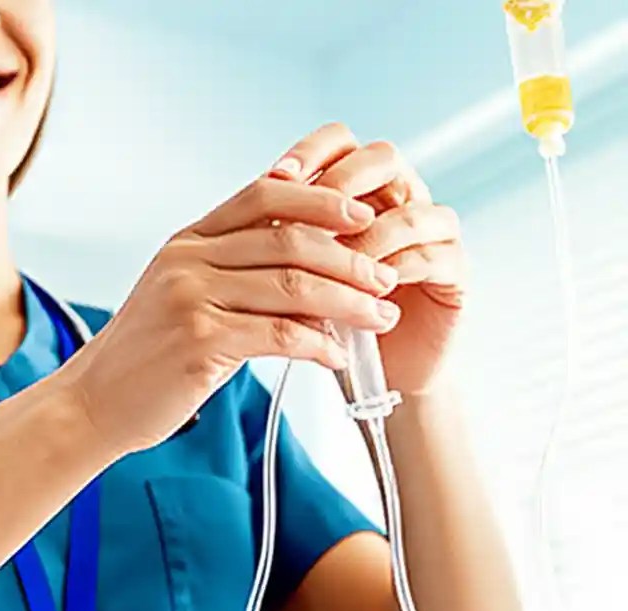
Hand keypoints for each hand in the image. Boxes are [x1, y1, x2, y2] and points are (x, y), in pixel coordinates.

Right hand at [62, 175, 397, 454]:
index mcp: (186, 241)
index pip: (264, 196)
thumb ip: (233, 272)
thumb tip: (313, 271)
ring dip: (348, 303)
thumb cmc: (146, 356)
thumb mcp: (180, 296)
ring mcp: (190, 300)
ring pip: (293, 287)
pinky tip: (337, 356)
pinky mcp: (199, 344)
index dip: (320, 198)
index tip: (363, 215)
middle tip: (387, 278)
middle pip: (290, 240)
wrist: (94, 402)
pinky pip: (279, 336)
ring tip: (381, 318)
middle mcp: (187, 261)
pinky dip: (319, 346)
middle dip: (350, 259)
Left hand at [270, 123, 467, 395]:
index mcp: (359, 186)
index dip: (310, 152)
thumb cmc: (324, 314)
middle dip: (340, 184)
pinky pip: (430, 255)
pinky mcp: (454, 271)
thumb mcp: (293, 268)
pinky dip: (394, 269)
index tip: (275, 177)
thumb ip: (283, 231)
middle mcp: (400, 197)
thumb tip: (254, 202)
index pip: (340, 142)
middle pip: (383, 158)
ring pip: (411, 210)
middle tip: (306, 217)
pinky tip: (363, 290)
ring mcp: (433, 231)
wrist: (365, 372)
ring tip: (329, 266)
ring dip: (365, 238)